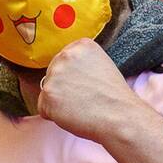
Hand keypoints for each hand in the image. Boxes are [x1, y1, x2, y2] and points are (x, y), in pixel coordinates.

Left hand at [37, 38, 157, 144]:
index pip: (64, 61)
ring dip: (58, 102)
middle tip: (84, 97)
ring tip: (79, 106)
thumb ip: (80, 63)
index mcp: (80, 45)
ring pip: (47, 92)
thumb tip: (64, 74)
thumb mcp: (101, 65)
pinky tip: (72, 115)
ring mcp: (54, 75)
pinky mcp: (47, 95)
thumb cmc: (114, 96)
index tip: (87, 84)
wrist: (119, 116)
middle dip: (63, 88)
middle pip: (53, 75)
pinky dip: (54, 116)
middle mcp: (65, 55)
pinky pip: (43, 109)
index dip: (73, 77)